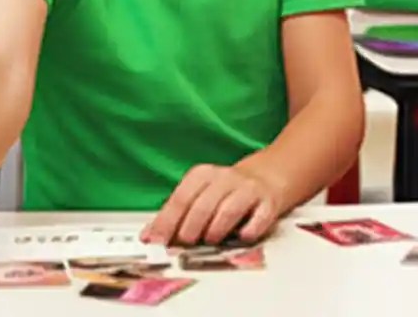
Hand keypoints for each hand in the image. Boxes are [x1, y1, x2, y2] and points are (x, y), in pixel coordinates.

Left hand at [141, 164, 280, 245]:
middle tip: (185, 244)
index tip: (157, 240)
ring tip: (210, 241)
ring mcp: (248, 189)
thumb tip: (148, 236)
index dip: (167, 221)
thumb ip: (175, 214)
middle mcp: (225, 179)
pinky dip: (251, 229)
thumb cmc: (227, 191)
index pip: (181, 198)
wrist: (268, 174)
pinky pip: (260, 217)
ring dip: (216, 229)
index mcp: (203, 176)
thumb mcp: (199, 194)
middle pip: (203, 205)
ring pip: (229, 209)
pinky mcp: (269, 201)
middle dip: (190, 228)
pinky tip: (242, 236)